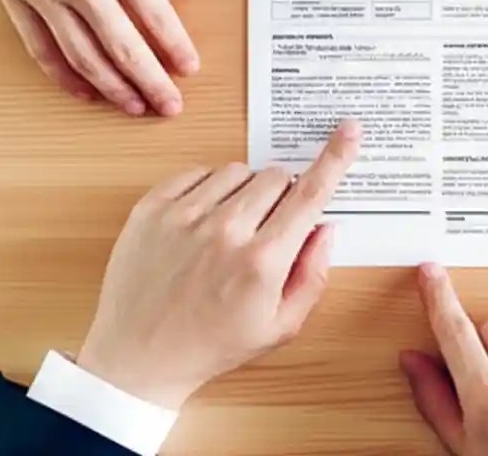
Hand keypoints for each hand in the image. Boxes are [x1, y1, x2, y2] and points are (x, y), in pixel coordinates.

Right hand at [0, 0, 198, 116]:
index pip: (156, 17)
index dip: (176, 48)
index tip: (190, 69)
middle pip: (121, 48)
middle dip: (150, 83)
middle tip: (170, 106)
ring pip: (82, 56)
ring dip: (112, 88)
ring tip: (134, 106)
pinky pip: (40, 47)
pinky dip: (63, 75)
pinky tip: (83, 91)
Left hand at [75, 120, 361, 407]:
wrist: (139, 356)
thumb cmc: (212, 345)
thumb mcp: (280, 326)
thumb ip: (313, 274)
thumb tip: (326, 226)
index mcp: (263, 261)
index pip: (310, 194)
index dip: (335, 158)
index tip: (348, 130)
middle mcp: (225, 231)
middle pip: (276, 177)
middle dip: (282, 195)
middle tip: (267, 227)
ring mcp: (184, 216)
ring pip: (238, 171)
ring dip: (245, 191)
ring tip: (229, 229)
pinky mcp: (152, 208)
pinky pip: (197, 172)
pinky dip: (208, 188)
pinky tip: (202, 222)